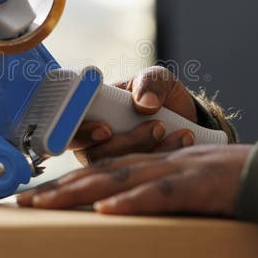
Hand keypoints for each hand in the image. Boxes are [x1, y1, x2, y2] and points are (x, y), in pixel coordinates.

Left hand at [17, 143, 252, 215]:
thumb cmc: (232, 191)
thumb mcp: (188, 197)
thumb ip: (160, 206)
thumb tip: (126, 228)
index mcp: (153, 168)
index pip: (101, 174)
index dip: (66, 184)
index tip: (33, 199)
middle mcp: (157, 165)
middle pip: (99, 174)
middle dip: (58, 189)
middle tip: (20, 203)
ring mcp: (176, 173)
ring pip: (119, 180)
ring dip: (79, 193)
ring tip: (45, 205)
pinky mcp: (198, 185)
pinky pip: (160, 194)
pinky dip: (133, 202)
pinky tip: (106, 211)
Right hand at [70, 66, 198, 165]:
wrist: (186, 117)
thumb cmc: (159, 94)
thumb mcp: (157, 79)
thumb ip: (149, 82)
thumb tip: (143, 103)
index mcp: (91, 115)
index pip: (71, 129)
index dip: (82, 134)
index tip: (106, 130)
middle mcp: (95, 143)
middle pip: (95, 155)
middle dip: (128, 143)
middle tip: (157, 126)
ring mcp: (113, 163)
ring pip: (118, 170)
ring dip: (149, 150)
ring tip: (176, 130)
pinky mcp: (135, 177)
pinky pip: (143, 178)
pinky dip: (166, 157)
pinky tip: (185, 139)